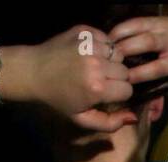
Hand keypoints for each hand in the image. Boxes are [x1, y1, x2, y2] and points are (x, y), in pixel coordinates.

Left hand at [0, 25, 135, 131]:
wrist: (33, 72)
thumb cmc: (58, 99)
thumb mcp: (81, 118)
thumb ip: (109, 123)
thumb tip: (133, 117)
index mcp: (96, 88)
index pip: (127, 89)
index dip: (119, 94)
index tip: (106, 94)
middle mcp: (96, 64)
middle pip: (125, 71)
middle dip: (116, 77)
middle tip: (100, 80)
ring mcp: (90, 45)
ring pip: (118, 53)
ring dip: (110, 61)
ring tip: (95, 67)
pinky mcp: (85, 31)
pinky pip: (107, 39)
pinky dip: (103, 46)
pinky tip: (89, 54)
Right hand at [108, 16, 167, 90]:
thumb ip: (158, 89)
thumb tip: (140, 104)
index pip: (157, 67)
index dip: (139, 74)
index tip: (124, 81)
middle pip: (146, 42)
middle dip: (125, 51)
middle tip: (108, 62)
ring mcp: (162, 27)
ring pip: (138, 28)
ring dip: (119, 37)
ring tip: (104, 49)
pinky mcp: (155, 19)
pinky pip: (134, 21)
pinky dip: (121, 29)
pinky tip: (110, 38)